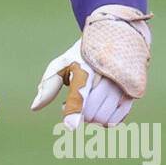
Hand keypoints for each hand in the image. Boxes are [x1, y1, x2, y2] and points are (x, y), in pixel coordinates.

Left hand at [29, 5, 151, 130]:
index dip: (74, 111)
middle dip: (78, 114)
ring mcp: (121, 88)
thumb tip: (34, 108)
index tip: (70, 125)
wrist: (116, 39)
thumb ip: (49, 86)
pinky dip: (105, 120)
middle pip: (89, 115)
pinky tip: (100, 108)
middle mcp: (106, 80)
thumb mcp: (63, 64)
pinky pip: (116, 120)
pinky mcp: (132, 95)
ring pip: (103, 120)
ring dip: (91, 118)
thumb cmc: (84, 55)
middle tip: (73, 101)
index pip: (80, 95)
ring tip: (88, 103)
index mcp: (85, 71)